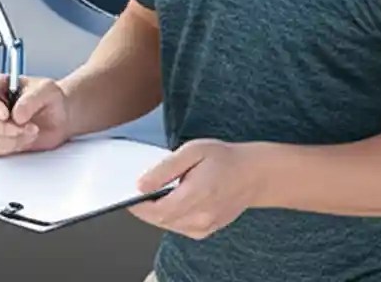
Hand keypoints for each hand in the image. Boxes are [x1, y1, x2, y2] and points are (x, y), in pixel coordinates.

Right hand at [0, 74, 70, 155]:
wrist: (61, 118)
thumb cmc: (50, 98)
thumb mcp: (47, 90)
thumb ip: (32, 98)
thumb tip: (17, 113)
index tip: (5, 113)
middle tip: (18, 128)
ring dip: (8, 138)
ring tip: (30, 131)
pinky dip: (13, 146)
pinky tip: (27, 138)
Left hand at [126, 138, 270, 239]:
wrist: (253, 174)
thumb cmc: (224, 159)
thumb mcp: (192, 151)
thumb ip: (165, 168)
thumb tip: (141, 185)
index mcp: (196, 194)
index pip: (156, 211)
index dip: (137, 206)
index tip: (126, 196)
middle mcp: (201, 215)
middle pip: (159, 220)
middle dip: (144, 208)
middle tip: (137, 192)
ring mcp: (205, 226)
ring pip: (168, 225)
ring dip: (156, 212)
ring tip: (155, 193)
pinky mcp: (207, 229)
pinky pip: (179, 227)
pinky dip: (170, 217)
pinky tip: (172, 201)